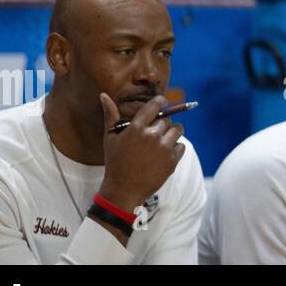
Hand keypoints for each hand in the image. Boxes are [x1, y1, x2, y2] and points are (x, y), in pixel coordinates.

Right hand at [98, 94, 184, 211]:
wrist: (123, 190)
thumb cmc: (115, 162)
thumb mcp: (110, 138)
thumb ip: (110, 115)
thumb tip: (104, 95)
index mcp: (136, 128)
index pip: (155, 105)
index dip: (161, 102)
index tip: (162, 102)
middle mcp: (151, 136)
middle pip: (166, 119)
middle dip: (161, 124)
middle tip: (153, 134)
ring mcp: (163, 148)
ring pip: (177, 130)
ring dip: (172, 133)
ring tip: (162, 141)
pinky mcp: (172, 161)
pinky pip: (181, 145)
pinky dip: (175, 148)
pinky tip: (164, 154)